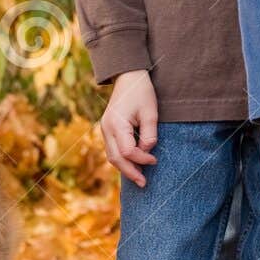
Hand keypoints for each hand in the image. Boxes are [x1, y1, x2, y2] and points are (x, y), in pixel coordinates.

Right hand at [101, 70, 157, 186]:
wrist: (128, 76)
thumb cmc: (141, 92)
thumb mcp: (150, 112)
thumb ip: (149, 134)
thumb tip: (147, 151)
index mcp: (116, 124)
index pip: (127, 152)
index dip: (142, 159)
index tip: (154, 160)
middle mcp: (106, 129)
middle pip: (116, 158)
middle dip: (130, 172)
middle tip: (144, 183)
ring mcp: (105, 129)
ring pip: (112, 156)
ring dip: (125, 168)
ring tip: (139, 177)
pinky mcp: (108, 129)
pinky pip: (112, 149)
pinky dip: (122, 159)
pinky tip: (133, 165)